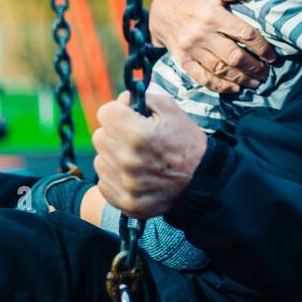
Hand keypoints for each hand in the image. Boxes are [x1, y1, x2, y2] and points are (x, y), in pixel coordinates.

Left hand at [93, 90, 209, 218]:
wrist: (202, 181)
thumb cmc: (186, 142)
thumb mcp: (171, 110)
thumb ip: (142, 98)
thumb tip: (120, 101)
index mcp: (138, 134)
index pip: (105, 113)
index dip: (118, 111)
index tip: (128, 116)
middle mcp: (128, 160)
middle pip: (99, 136)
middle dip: (114, 132)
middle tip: (133, 138)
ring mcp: (125, 185)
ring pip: (100, 160)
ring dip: (113, 156)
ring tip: (136, 158)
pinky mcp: (125, 202)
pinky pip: (103, 183)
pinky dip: (115, 177)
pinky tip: (134, 175)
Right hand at [150, 0, 276, 93]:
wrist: (160, 11)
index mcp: (214, 15)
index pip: (245, 33)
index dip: (261, 47)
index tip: (272, 56)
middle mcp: (203, 34)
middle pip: (234, 56)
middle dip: (254, 67)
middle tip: (266, 73)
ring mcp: (192, 49)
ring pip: (221, 69)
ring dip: (241, 79)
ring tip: (256, 83)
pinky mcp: (183, 60)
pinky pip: (203, 77)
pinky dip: (220, 86)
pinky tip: (235, 89)